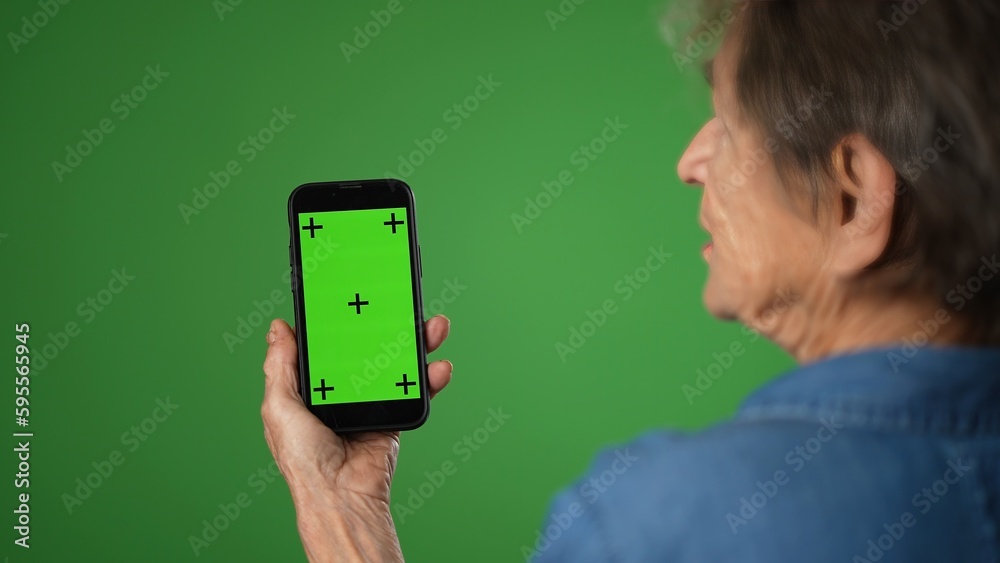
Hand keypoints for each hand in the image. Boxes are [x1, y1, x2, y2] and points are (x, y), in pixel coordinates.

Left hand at [261, 315, 452, 561]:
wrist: (342, 495)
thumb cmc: (304, 461)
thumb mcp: (279, 407)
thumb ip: (280, 366)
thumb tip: (277, 328)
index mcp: (311, 386)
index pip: (327, 344)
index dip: (340, 320)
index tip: (352, 295)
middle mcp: (341, 390)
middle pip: (369, 346)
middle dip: (388, 324)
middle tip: (400, 304)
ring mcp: (370, 401)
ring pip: (397, 363)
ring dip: (417, 343)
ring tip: (431, 327)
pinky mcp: (394, 415)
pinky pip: (415, 391)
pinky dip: (429, 377)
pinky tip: (437, 367)